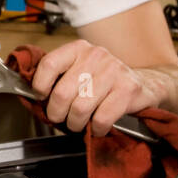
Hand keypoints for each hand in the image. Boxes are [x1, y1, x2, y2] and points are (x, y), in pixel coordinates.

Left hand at [29, 39, 161, 135]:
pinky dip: (96, 129)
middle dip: (57, 113)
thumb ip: (58, 78)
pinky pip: (101, 118)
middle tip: (61, 118)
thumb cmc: (104, 83)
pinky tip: (98, 127)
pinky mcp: (128, 89)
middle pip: (62, 93)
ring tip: (79, 124)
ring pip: (80, 108)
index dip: (40, 86)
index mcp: (78, 49)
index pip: (49, 64)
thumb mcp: (79, 71)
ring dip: (76, 124)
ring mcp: (114, 71)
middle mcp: (96, 56)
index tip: (42, 97)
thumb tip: (32, 95)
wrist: (145, 85)